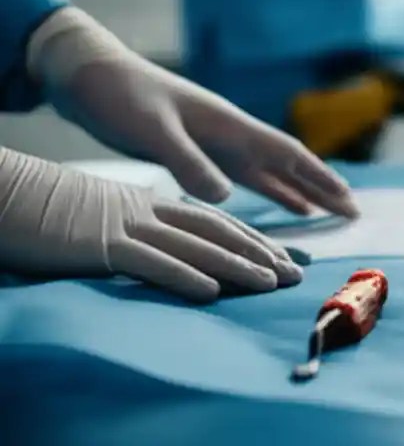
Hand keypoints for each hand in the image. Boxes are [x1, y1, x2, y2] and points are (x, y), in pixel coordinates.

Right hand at [0, 147, 301, 302]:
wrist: (7, 193)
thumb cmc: (50, 211)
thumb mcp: (105, 219)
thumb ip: (139, 233)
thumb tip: (165, 252)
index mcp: (151, 204)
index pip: (214, 223)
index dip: (253, 240)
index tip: (283, 259)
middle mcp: (148, 211)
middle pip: (217, 232)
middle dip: (260, 253)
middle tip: (295, 273)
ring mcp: (127, 226)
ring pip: (195, 246)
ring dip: (237, 266)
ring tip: (271, 282)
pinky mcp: (103, 243)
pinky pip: (151, 262)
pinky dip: (184, 276)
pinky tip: (211, 291)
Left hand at [26, 8, 358, 217]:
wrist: (86, 75)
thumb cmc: (118, 95)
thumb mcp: (151, 131)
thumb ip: (187, 162)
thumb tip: (224, 196)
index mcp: (228, 125)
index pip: (286, 154)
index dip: (319, 179)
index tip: (348, 201)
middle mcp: (230, 134)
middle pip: (287, 165)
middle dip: (321, 188)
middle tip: (353, 213)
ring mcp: (215, 143)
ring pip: (268, 172)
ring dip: (298, 192)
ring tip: (325, 213)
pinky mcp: (195, 152)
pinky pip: (243, 178)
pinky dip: (266, 192)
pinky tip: (276, 205)